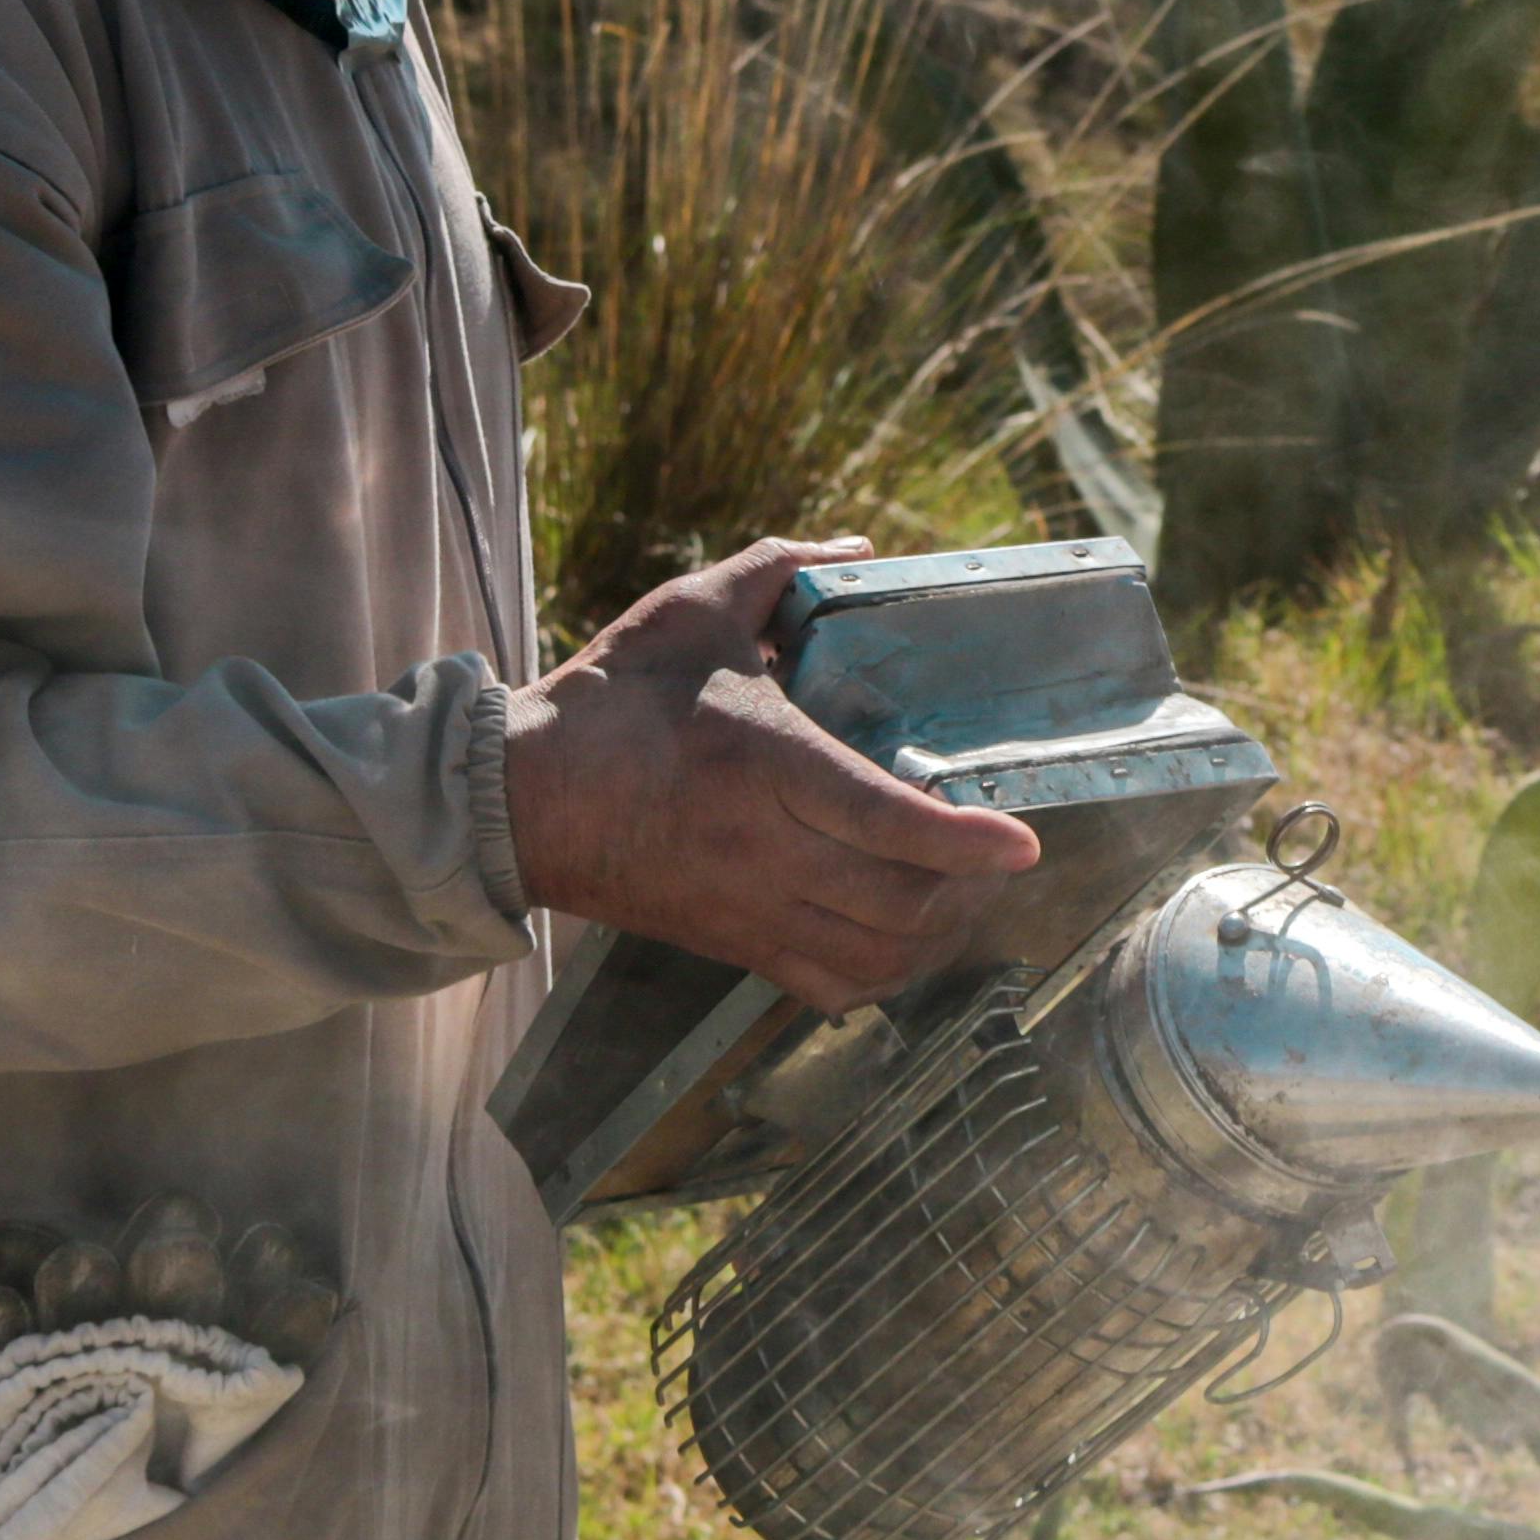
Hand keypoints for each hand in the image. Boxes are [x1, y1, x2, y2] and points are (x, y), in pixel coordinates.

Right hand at [498, 538, 1039, 1010]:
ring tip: (958, 894)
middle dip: (967, 890)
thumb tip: (859, 551)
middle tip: (994, 855)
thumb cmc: (610, 700)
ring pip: (874, 958)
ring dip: (933, 936)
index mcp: (766, 766)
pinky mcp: (731, 945)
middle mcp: (765, 852)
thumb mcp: (693, 609)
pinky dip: (880, 974)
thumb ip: (781, 569)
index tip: (1022, 843)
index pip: (890, 823)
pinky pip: (828, 988)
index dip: (968, 842)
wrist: (518, 797)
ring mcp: (749, 910)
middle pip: (900, 904)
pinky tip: (899, 935)